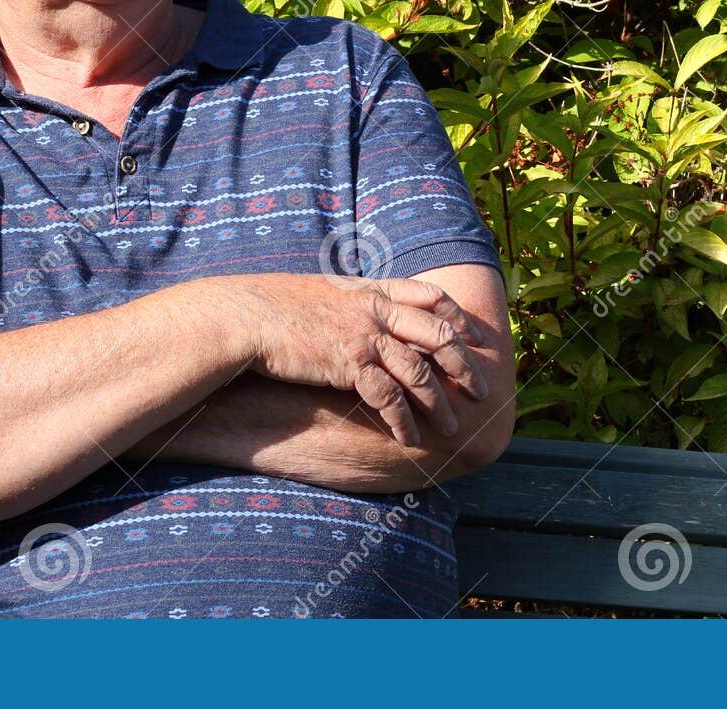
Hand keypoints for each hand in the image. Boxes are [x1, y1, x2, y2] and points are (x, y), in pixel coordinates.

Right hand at [228, 274, 490, 446]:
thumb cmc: (272, 307)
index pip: (430, 296)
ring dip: (441, 402)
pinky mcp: (349, 364)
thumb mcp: (321, 294)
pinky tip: (411, 437)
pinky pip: (389, 397)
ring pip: (420, 371)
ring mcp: (364, 335)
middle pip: (439, 334)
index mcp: (370, 288)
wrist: (243, 317)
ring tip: (455, 426)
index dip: (458, 317)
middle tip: (483, 390)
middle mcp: (375, 308)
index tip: (475, 337)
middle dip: (466, 365)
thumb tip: (363, 313)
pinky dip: (404, 420)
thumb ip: (350, 303)